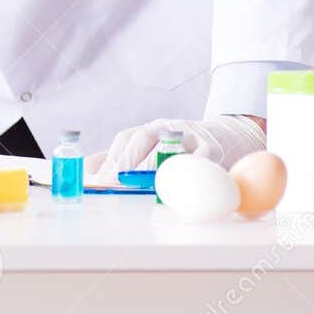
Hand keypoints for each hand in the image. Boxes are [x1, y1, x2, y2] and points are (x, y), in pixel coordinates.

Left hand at [85, 115, 265, 180]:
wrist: (227, 136)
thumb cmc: (181, 148)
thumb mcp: (153, 147)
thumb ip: (122, 157)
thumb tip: (87, 168)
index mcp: (152, 128)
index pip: (126, 138)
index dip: (111, 158)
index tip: (100, 179)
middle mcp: (168, 127)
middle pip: (143, 138)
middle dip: (126, 162)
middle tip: (115, 184)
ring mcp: (190, 136)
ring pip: (166, 148)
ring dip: (150, 168)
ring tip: (139, 186)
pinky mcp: (210, 150)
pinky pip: (196, 161)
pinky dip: (184, 171)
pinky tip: (173, 186)